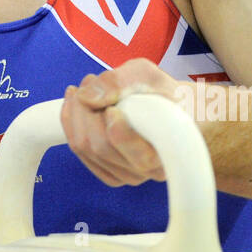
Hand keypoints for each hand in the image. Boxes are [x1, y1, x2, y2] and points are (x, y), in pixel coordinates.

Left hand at [60, 58, 189, 186]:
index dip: (114, 126)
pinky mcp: (112, 174)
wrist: (179, 112)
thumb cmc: (167, 94)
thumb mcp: (150, 75)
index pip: (131, 150)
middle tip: (90, 80)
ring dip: (76, 112)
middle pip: (98, 145)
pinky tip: (79, 104)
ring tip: (87, 86)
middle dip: (85, 108)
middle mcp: (148, 171)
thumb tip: (87, 97)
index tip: (112, 105)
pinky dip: (72, 124)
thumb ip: (121, 82)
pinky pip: (80, 152)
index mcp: (167, 152)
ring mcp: (128, 176)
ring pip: (84, 148)